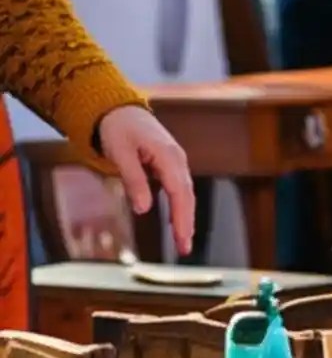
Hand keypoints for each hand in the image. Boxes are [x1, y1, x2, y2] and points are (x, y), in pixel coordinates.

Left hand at [97, 105, 193, 254]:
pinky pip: (179, 190)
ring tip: (183, 241)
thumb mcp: (120, 154)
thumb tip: (144, 209)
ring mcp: (176, 162)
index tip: (181, 237)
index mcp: (168, 155)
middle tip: (185, 248)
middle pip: (187, 196)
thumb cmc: (117, 129)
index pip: (179, 192)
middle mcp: (178, 159)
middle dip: (187, 223)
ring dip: (185, 218)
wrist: (118, 109)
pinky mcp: (170, 165)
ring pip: (186, 194)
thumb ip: (134, 180)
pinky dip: (180, 208)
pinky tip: (176, 223)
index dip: (181, 216)